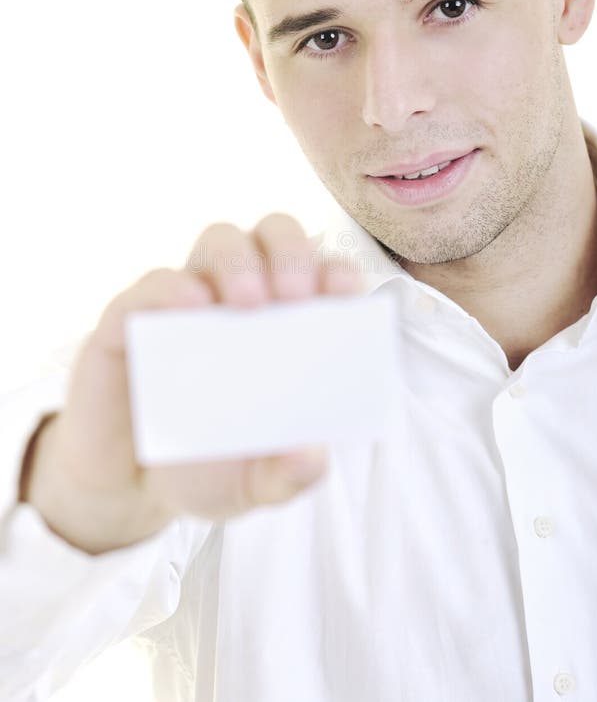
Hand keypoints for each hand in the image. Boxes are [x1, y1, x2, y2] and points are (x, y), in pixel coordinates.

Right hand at [22, 213, 361, 552]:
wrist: (127, 486)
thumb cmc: (204, 468)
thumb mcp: (253, 486)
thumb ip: (287, 476)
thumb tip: (313, 455)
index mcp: (282, 327)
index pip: (319, 275)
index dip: (336, 272)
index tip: (343, 291)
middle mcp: (238, 300)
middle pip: (273, 236)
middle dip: (291, 253)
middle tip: (294, 297)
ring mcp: (185, 302)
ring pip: (218, 241)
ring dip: (239, 259)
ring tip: (250, 303)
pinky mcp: (131, 318)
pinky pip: (151, 285)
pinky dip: (173, 288)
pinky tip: (193, 308)